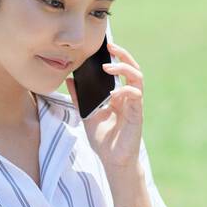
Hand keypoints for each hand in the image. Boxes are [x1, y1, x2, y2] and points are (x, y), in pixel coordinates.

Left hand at [66, 40, 143, 173]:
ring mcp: (134, 104)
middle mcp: (128, 97)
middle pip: (133, 68)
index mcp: (118, 95)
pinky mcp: (137, 114)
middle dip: (123, 55)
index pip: (121, 70)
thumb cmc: (103, 139)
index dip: (116, 56)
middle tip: (110, 47)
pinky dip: (125, 90)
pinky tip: (113, 93)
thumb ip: (79, 97)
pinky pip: (135, 95)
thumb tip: (69, 79)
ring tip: (109, 67)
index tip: (105, 46)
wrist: (113, 161)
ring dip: (124, 68)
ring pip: (137, 78)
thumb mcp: (86, 114)